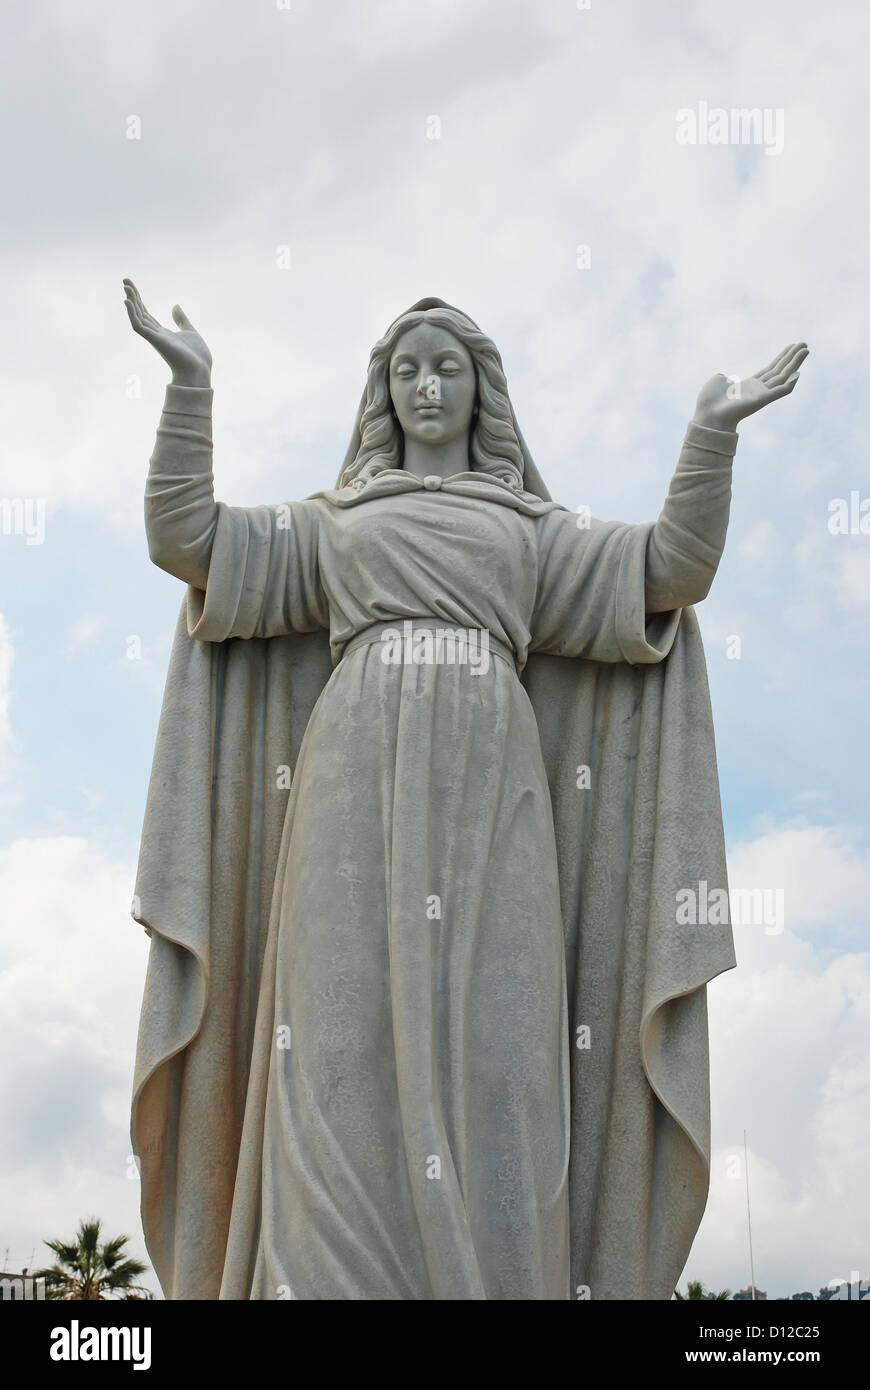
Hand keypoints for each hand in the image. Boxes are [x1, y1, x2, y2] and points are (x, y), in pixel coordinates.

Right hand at [123, 278, 212, 387]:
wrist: (199, 371)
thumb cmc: (197, 357)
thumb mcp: (190, 332)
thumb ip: (181, 320)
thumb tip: (175, 305)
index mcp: (162, 332)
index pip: (146, 313)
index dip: (138, 299)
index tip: (131, 286)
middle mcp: (155, 334)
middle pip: (140, 312)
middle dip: (132, 296)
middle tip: (125, 280)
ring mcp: (154, 337)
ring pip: (137, 317)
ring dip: (131, 301)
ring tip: (126, 286)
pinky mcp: (155, 340)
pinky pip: (139, 326)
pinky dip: (132, 314)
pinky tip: (128, 302)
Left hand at [693, 342, 807, 431]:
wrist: (707, 416)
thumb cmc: (709, 402)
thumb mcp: (717, 382)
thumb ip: (723, 378)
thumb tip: (724, 377)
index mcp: (749, 386)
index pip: (770, 370)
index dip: (782, 358)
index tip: (792, 346)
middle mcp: (758, 390)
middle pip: (780, 371)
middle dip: (792, 357)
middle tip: (805, 344)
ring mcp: (761, 395)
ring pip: (783, 376)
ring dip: (795, 363)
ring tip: (805, 349)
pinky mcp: (762, 400)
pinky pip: (780, 391)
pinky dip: (790, 383)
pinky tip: (798, 373)